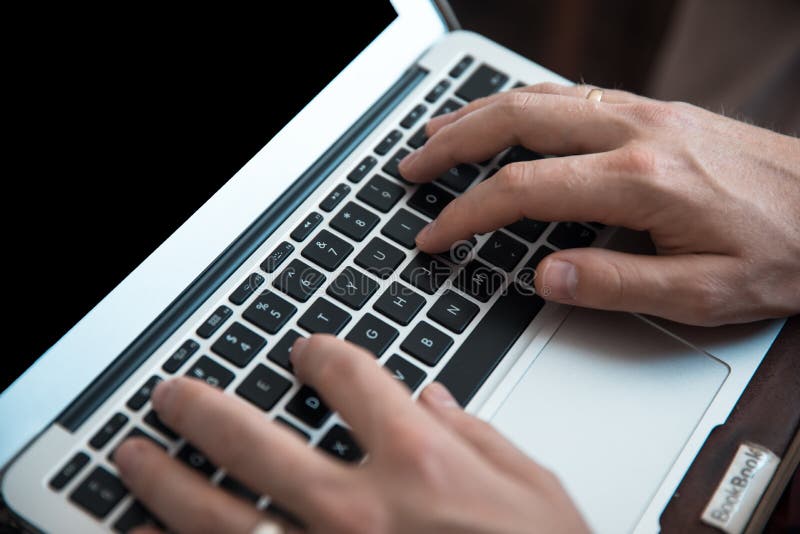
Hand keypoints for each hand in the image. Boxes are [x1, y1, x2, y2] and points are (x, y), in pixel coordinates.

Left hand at [115, 335, 587, 533]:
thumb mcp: (535, 488)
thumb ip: (476, 434)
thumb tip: (434, 399)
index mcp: (422, 462)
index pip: (347, 375)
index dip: (320, 354)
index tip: (307, 354)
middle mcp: (361, 510)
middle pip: (253, 442)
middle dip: (203, 411)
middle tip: (171, 396)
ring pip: (220, 518)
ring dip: (167, 484)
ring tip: (133, 459)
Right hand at [399, 83, 799, 325]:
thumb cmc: (783, 250)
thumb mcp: (704, 293)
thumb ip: (615, 287)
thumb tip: (542, 276)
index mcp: (640, 180)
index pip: (523, 190)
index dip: (466, 215)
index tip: (434, 237)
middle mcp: (635, 131)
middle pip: (517, 121)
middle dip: (452, 143)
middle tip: (411, 166)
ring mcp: (644, 113)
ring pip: (539, 98)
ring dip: (479, 114)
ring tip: (437, 134)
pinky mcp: (654, 111)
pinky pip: (570, 96)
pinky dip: (520, 105)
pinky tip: (504, 118)